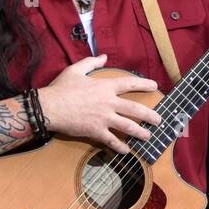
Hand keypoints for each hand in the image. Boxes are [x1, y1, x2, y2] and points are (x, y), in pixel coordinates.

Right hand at [37, 56, 161, 153]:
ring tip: (148, 137)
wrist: (49, 107)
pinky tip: (127, 151)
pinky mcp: (96, 131)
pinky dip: (120, 147)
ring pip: (128, 126)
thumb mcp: (75, 70)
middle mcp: (108, 102)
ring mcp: (104, 118)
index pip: (129, 84)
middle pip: (135, 109)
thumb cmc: (61, 88)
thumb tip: (104, 57)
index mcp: (105, 86)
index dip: (144, 84)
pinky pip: (112, 141)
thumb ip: (92, 62)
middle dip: (150, 115)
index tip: (155, 86)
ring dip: (140, 132)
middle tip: (159, 120)